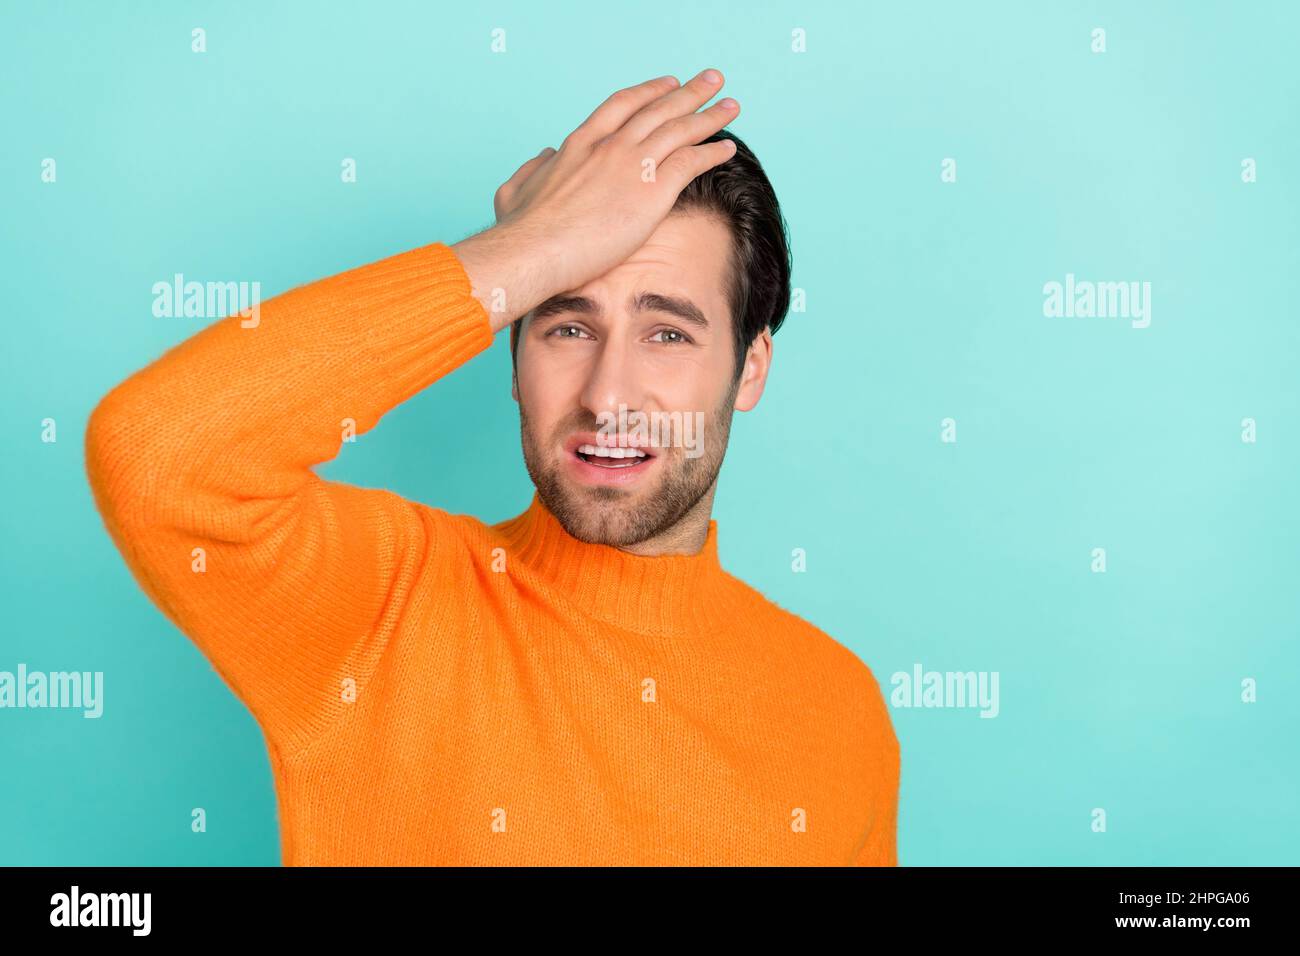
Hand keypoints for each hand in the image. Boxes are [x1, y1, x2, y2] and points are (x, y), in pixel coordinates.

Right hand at [455, 69, 739, 330]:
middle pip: (659, 109)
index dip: (649, 93)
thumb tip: (545, 156)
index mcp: (580, 143)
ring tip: (732, 105)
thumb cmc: (522, 229)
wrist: (535, 248)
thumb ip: (532, 168)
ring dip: (710, 115)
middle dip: (689, 92)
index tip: (668, 84)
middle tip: (712, 79)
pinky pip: (691, 162)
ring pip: (680, 129)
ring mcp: (632, 165)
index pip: (622, 106)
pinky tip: (728, 147)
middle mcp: (610, 145)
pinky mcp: (652, 190)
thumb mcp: (515, 189)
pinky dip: (712, 151)